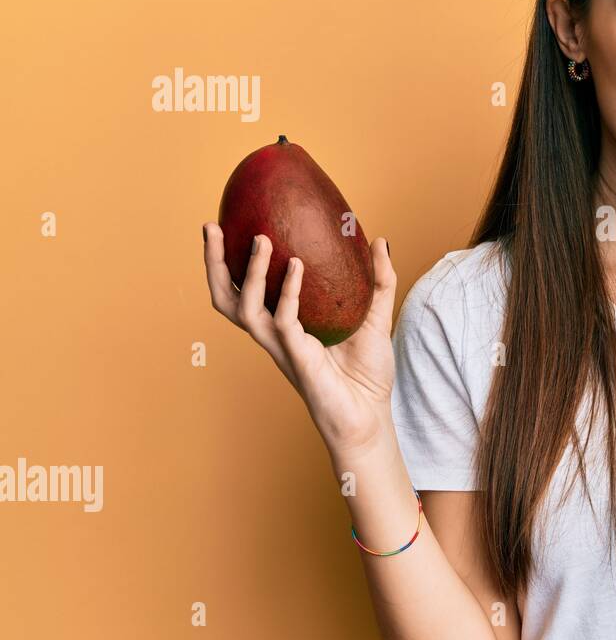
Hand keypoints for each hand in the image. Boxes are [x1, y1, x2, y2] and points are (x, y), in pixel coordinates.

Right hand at [201, 222, 397, 456]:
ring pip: (245, 310)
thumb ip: (377, 279)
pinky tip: (296, 266)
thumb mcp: (376, 316)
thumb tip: (379, 239)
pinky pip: (284, 322)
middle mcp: (275, 335)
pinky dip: (287, 292)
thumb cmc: (366, 373)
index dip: (229, 262)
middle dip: (213, 264)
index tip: (227, 223)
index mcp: (284, 324)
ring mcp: (282, 348)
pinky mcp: (298, 359)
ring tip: (261, 240)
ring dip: (248, 274)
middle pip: (226, 299)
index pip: (245, 290)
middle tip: (212, 228)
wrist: (371, 416)